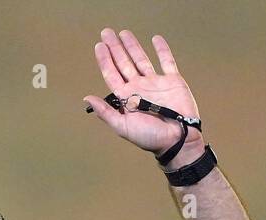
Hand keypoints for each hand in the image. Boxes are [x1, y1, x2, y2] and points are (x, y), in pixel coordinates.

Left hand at [82, 28, 203, 163]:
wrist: (177, 139)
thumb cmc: (151, 138)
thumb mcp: (123, 127)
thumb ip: (106, 112)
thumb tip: (88, 98)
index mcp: (126, 98)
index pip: (112, 74)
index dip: (105, 60)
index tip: (99, 46)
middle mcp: (139, 88)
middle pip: (124, 63)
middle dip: (115, 48)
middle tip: (106, 33)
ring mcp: (155, 83)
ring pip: (141, 59)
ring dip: (132, 46)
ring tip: (124, 33)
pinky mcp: (172, 81)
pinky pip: (167, 62)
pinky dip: (162, 50)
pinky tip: (155, 39)